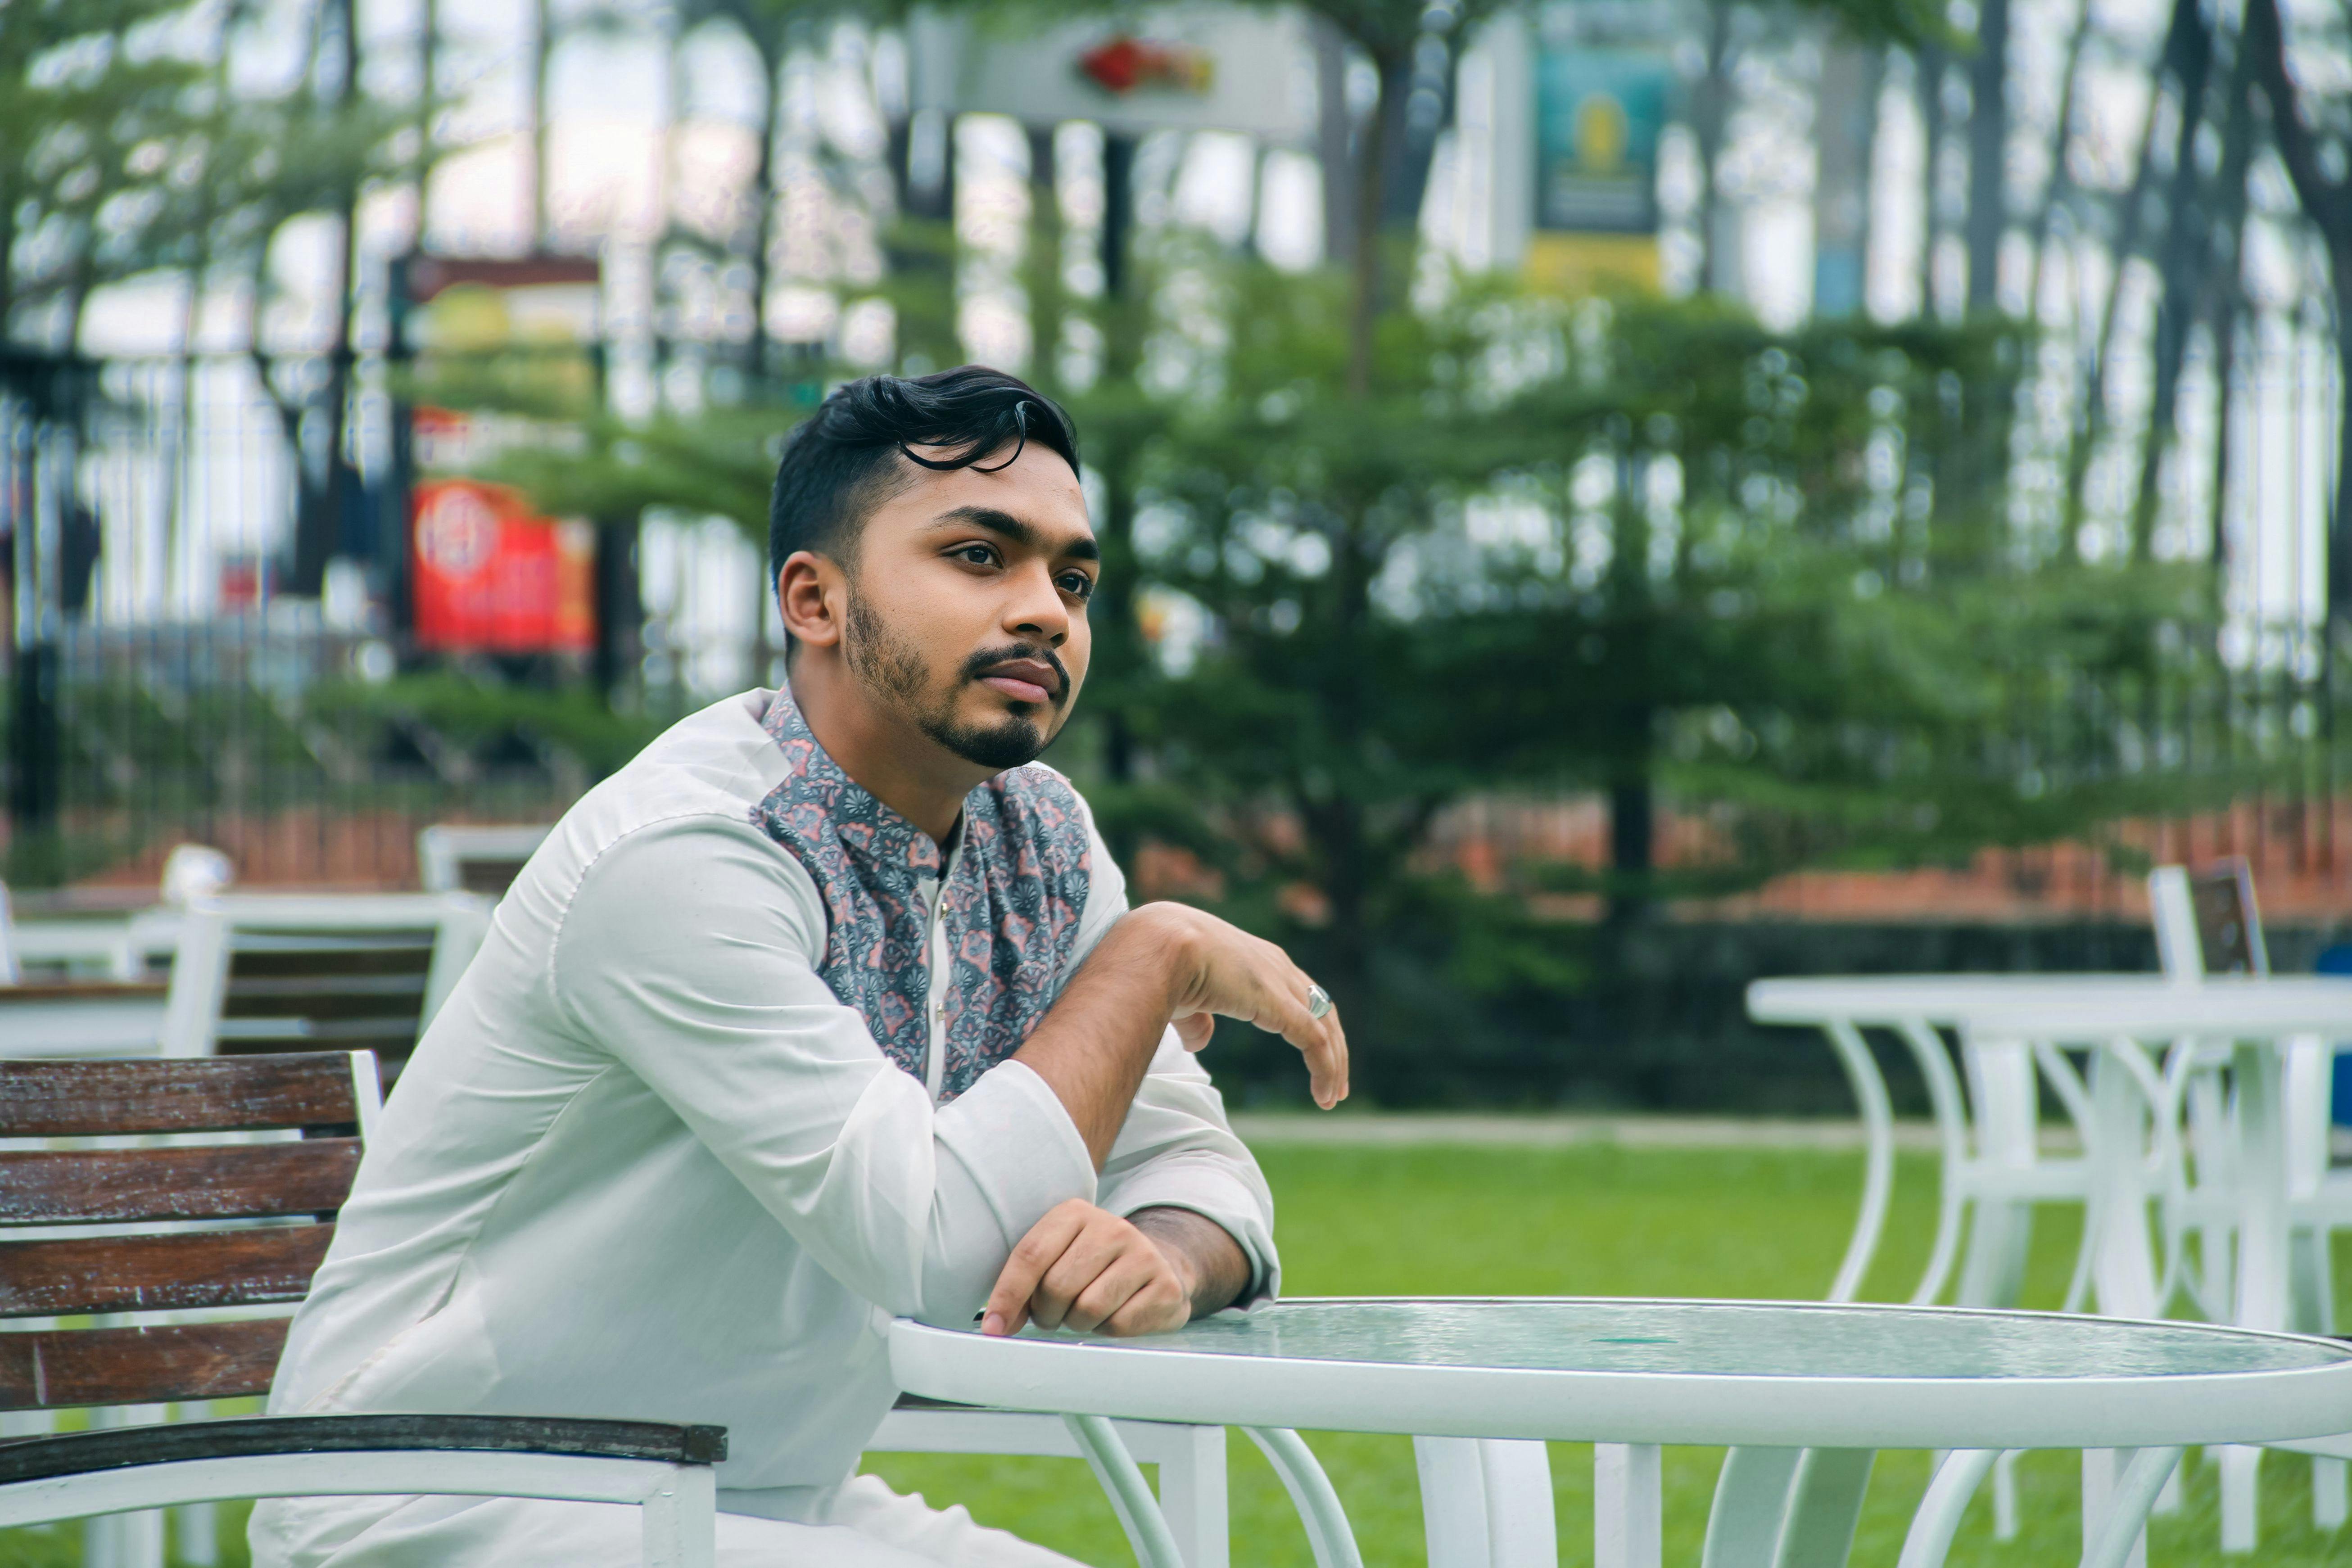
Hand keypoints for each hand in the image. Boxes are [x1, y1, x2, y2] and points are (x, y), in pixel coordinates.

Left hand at [981, 1199, 1194, 1337]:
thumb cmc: (1094, 1267)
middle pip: (1057, 1287)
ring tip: (1085, 1312)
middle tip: (1055, 1314)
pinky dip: (1107, 1330)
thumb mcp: (1057, 1259)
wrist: (1158, 1266)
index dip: (1007, 1296)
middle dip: (1047, 1314)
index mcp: (1075, 1213)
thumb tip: (997, 1325)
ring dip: (1077, 1323)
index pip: (1031, 1255)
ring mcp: (1143, 1255)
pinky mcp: (1164, 1286)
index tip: (994, 1328)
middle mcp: (1112, 1227)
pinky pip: (1117, 1326)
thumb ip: (1024, 1285)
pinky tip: (1113, 1315)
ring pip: (1087, 1309)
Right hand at [1137, 903, 1348, 1109]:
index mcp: (1257, 960)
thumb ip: (1198, 1017)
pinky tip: (1323, 1095)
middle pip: (1321, 1009)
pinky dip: (1325, 1069)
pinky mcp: (1280, 1003)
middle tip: (1336, 1085)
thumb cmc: (1161, 964)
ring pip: (1325, 1027)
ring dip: (1333, 1065)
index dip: (1312, 1028)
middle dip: (1333, 1048)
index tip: (1318, 1059)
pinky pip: (1315, 1040)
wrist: (1158, 945)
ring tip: (1332, 1098)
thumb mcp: (1185, 994)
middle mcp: (1278, 966)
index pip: (1300, 994)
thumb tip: (1199, 1041)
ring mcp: (1282, 982)